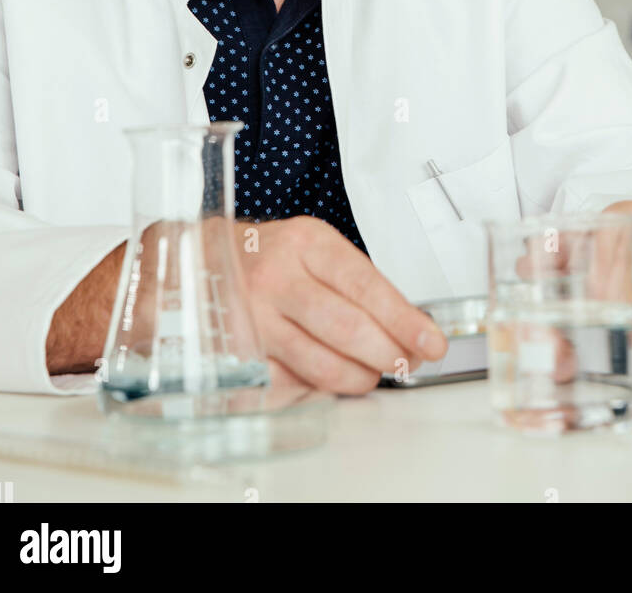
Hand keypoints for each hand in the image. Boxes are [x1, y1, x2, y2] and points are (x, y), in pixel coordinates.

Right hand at [235, 216, 447, 399]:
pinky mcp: (239, 357)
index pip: (365, 285)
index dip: (404, 319)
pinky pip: (294, 384)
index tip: (431, 342)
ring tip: (373, 372)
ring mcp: (253, 320)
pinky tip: (331, 376)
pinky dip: (322, 387)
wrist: (200, 263)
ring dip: (360, 377)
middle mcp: (276, 279)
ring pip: (322, 364)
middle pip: (346, 328)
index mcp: (305, 243)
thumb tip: (408, 327)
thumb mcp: (313, 248)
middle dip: (388, 353)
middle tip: (408, 363)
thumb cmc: (269, 257)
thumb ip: (356, 283)